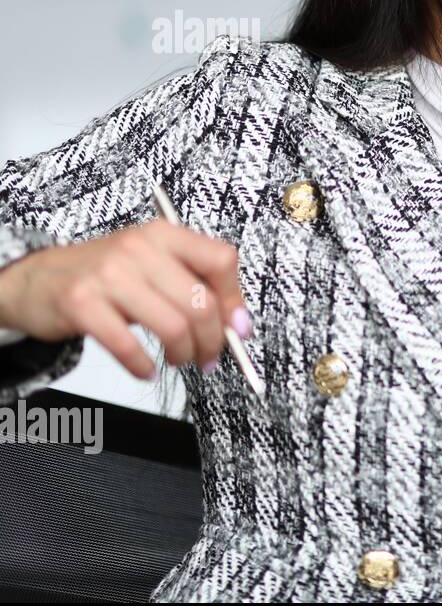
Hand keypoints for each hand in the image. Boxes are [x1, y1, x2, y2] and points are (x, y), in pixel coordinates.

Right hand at [0, 219, 249, 379]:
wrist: (38, 279)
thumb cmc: (106, 274)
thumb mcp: (153, 264)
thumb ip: (194, 284)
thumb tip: (238, 323)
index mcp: (163, 235)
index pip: (220, 260)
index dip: (234, 300)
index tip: (238, 327)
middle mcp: (138, 249)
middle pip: (200, 302)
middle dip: (213, 340)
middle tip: (209, 357)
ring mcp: (108, 275)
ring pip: (173, 326)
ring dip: (184, 354)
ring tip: (179, 360)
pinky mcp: (81, 304)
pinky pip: (128, 346)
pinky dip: (144, 366)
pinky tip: (147, 370)